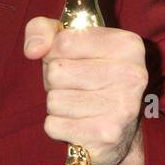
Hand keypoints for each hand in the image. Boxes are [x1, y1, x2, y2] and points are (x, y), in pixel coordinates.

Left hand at [23, 17, 146, 164]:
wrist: (118, 130)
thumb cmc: (87, 75)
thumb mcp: (66, 42)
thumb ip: (42, 30)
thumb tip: (33, 50)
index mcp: (126, 44)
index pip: (63, 42)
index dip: (54, 53)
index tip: (72, 60)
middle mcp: (131, 75)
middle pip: (56, 72)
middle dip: (55, 80)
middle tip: (75, 86)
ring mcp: (122, 107)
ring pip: (54, 100)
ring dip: (57, 104)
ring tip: (78, 104)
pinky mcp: (107, 135)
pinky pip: (53, 125)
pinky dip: (58, 126)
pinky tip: (78, 123)